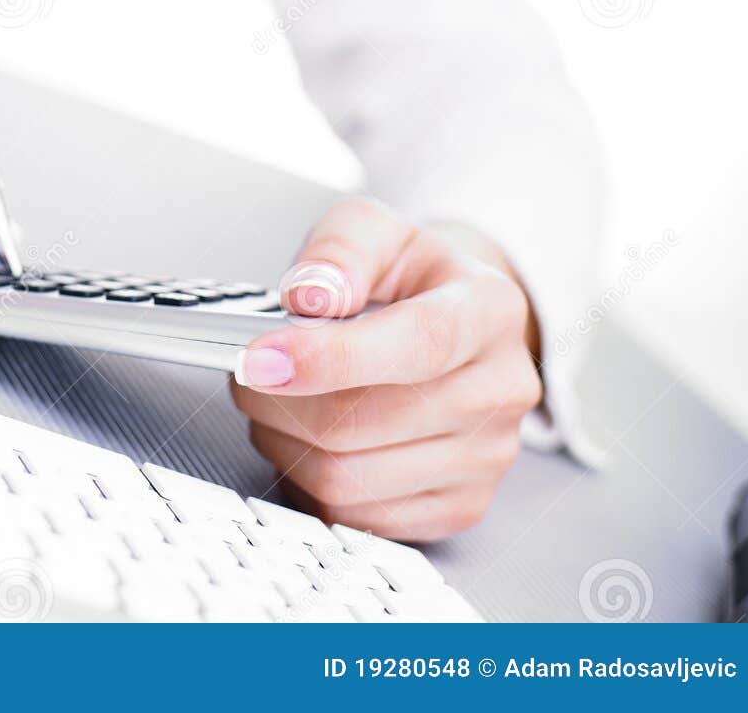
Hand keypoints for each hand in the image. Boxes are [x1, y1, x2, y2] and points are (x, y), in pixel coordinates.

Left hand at [230, 198, 541, 540]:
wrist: (455, 319)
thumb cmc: (411, 276)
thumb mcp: (376, 230)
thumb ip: (341, 249)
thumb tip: (309, 296)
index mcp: (490, 309)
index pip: (418, 343)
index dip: (332, 357)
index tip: (258, 358)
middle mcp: (501, 388)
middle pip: (365, 421)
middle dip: (280, 399)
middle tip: (246, 371)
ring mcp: (487, 456)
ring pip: (350, 478)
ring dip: (285, 441)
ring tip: (275, 400)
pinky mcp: (462, 505)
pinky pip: (357, 518)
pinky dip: (309, 482)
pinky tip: (305, 438)